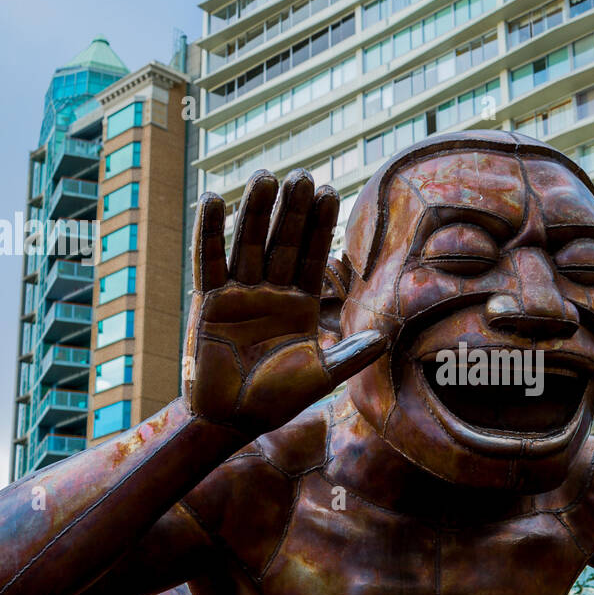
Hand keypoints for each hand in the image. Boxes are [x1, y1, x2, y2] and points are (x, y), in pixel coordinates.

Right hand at [184, 169, 385, 436]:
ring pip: (249, 243)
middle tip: (302, 175)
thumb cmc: (278, 400)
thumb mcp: (322, 376)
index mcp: (300, 305)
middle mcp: (270, 293)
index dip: (319, 226)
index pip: (312, 256)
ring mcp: (239, 294)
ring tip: (266, 176)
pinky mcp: (209, 301)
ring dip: (256, 211)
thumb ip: (351, 356)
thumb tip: (385, 338)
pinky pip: (209, 261)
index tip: (328, 192)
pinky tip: (215, 199)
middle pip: (283, 243)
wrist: (235, 419)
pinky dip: (210, 232)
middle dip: (292, 211)